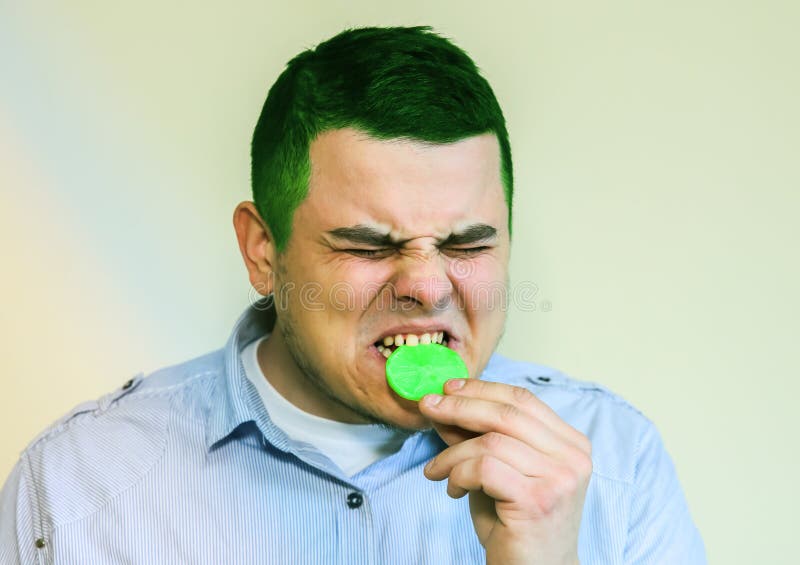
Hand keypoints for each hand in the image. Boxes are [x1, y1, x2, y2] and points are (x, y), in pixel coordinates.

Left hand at [418, 378, 591, 564]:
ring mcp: (559, 479)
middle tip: (428, 408)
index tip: (447, 388)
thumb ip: (478, 436)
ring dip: (452, 453)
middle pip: (507, 413)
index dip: (482, 389)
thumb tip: (444, 402)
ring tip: (436, 470)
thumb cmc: (516, 524)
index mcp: (570, 443)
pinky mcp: (538, 500)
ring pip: (490, 441)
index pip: (523, 399)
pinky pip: (484, 468)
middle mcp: (572, 457)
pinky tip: (453, 489)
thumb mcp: (496, 470)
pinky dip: (458, 473)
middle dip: (460, 407)